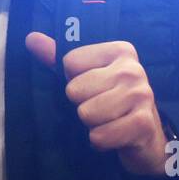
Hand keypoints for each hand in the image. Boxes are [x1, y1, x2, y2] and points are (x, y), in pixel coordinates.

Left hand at [25, 32, 166, 175]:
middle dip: (82, 105)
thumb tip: (31, 38)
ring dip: (92, 124)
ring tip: (108, 121)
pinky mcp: (142, 124)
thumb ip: (57, 57)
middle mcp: (133, 69)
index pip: (70, 62)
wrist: (147, 139)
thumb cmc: (112, 102)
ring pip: (86, 113)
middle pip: (74, 90)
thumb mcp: (87, 76)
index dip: (74, 80)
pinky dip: (101, 141)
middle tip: (102, 108)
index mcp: (120, 51)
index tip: (93, 87)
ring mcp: (141, 96)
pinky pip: (99, 136)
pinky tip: (114, 135)